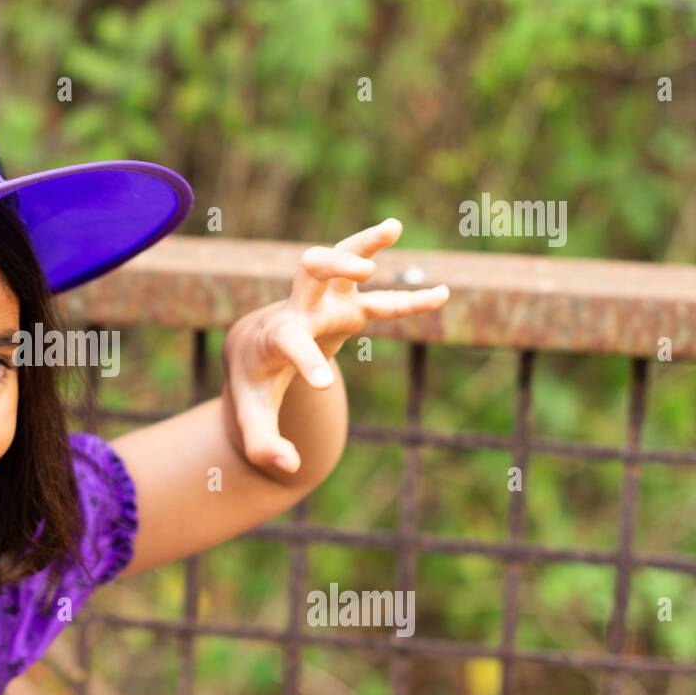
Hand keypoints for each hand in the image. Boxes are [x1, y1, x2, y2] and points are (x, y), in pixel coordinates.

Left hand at [221, 218, 448, 475]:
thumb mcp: (252, 420)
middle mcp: (298, 310)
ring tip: (393, 227)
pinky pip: (379, 295)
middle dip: (333, 265)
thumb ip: (263, 447)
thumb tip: (291, 467)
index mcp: (273, 338)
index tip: (322, 384)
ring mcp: (323, 302)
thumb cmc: (254, 385)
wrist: (253, 348)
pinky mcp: (344, 304)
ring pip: (342, 259)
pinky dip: (408, 295)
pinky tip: (443, 293)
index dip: (305, 360)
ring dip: (365, 245)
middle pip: (308, 270)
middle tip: (365, 274)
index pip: (288, 340)